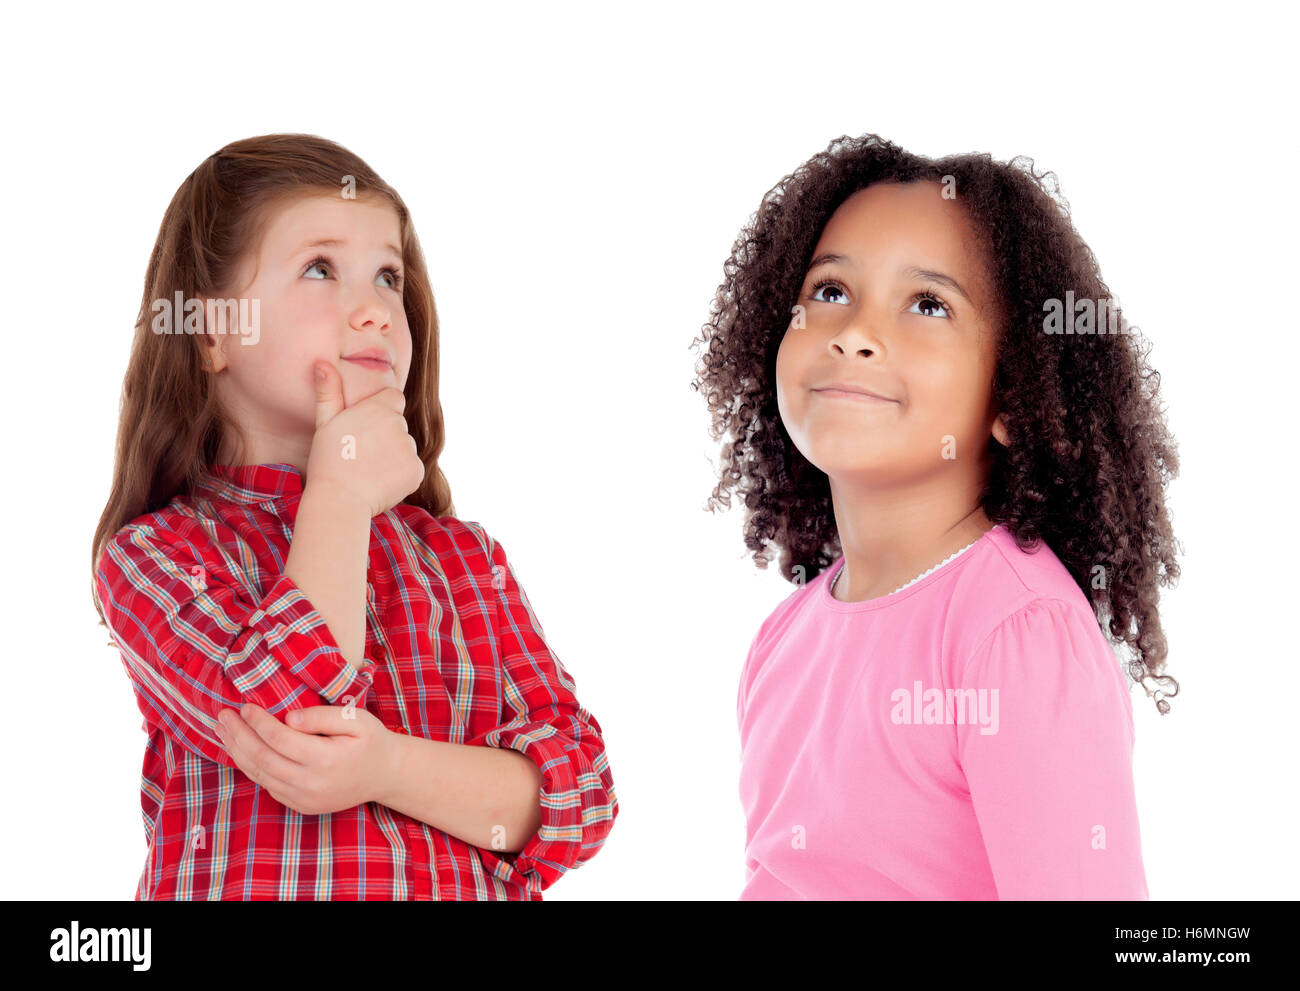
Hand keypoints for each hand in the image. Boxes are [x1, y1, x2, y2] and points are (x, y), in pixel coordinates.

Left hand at [213, 701, 400, 815]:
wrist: (385, 775)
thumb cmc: (371, 741)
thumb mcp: (356, 719)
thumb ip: (322, 717)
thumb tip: (288, 718)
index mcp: (325, 759)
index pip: (279, 738)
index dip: (258, 722)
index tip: (244, 706)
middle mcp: (311, 783)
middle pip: (262, 759)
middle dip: (239, 736)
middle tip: (223, 716)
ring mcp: (304, 798)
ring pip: (260, 775)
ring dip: (238, 752)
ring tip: (224, 732)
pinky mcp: (301, 806)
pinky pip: (268, 786)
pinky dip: (251, 768)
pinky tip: (242, 751)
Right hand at [304, 360, 425, 517]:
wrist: (339, 499)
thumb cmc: (327, 461)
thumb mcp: (324, 423)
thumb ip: (328, 392)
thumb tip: (322, 363)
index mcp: (379, 409)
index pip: (394, 398)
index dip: (381, 410)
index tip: (366, 426)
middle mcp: (399, 425)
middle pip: (398, 424)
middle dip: (385, 435)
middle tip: (361, 453)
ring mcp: (410, 449)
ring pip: (405, 447)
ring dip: (392, 455)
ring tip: (367, 469)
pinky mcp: (417, 471)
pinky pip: (411, 468)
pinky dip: (400, 475)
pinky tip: (379, 481)